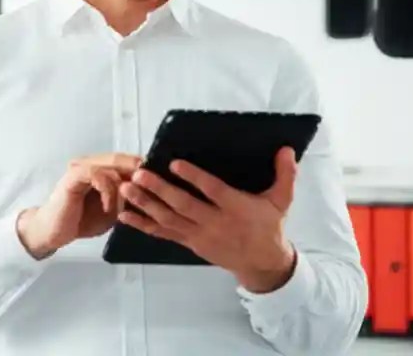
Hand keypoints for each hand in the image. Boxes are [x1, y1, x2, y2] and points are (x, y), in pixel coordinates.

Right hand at [16, 153, 142, 258]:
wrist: (54, 232)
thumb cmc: (83, 221)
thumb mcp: (113, 210)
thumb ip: (127, 198)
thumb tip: (150, 191)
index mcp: (101, 169)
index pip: (125, 161)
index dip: (143, 168)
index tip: (160, 180)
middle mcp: (91, 163)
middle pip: (120, 158)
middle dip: (138, 172)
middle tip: (151, 186)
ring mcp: (81, 168)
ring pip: (111, 166)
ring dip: (123, 187)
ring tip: (127, 205)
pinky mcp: (73, 177)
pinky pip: (97, 175)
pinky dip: (108, 191)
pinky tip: (110, 208)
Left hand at [118, 146, 298, 292]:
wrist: (262, 263)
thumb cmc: (269, 226)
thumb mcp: (282, 201)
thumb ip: (285, 174)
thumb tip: (287, 149)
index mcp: (237, 209)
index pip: (213, 191)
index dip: (194, 178)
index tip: (175, 163)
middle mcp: (216, 223)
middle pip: (184, 205)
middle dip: (160, 189)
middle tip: (140, 173)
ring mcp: (200, 235)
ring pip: (169, 219)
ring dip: (146, 204)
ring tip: (127, 189)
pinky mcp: (190, 243)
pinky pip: (163, 234)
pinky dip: (143, 225)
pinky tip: (125, 216)